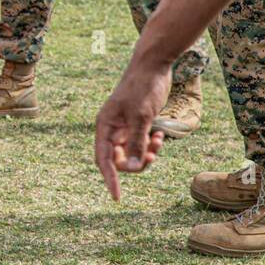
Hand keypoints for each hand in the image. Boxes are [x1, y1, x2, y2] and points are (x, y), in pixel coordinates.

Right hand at [94, 56, 169, 199]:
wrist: (153, 67)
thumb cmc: (142, 88)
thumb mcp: (141, 117)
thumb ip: (136, 143)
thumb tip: (134, 167)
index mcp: (105, 126)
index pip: (104, 159)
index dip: (110, 179)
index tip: (117, 197)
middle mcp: (112, 129)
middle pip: (119, 160)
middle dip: (137, 163)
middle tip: (153, 156)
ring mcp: (125, 127)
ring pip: (133, 153)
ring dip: (147, 154)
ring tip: (159, 142)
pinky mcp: (138, 125)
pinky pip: (142, 144)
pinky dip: (152, 145)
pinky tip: (160, 135)